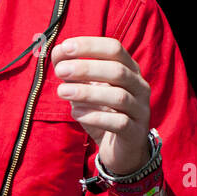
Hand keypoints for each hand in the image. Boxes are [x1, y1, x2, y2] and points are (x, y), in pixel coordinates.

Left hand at [51, 36, 151, 175]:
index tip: (64, 47)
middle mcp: (139, 86)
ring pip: (119, 96)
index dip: (90, 45)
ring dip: (87, 92)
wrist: (120, 150)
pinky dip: (95, 116)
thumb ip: (72, 72)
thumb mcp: (85, 90)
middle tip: (59, 70)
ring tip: (61, 92)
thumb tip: (56, 52)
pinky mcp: (135, 133)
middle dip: (86, 68)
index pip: (114, 48)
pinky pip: (119, 122)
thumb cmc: (101, 113)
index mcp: (129, 69)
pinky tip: (76, 113)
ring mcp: (140, 110)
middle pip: (117, 70)